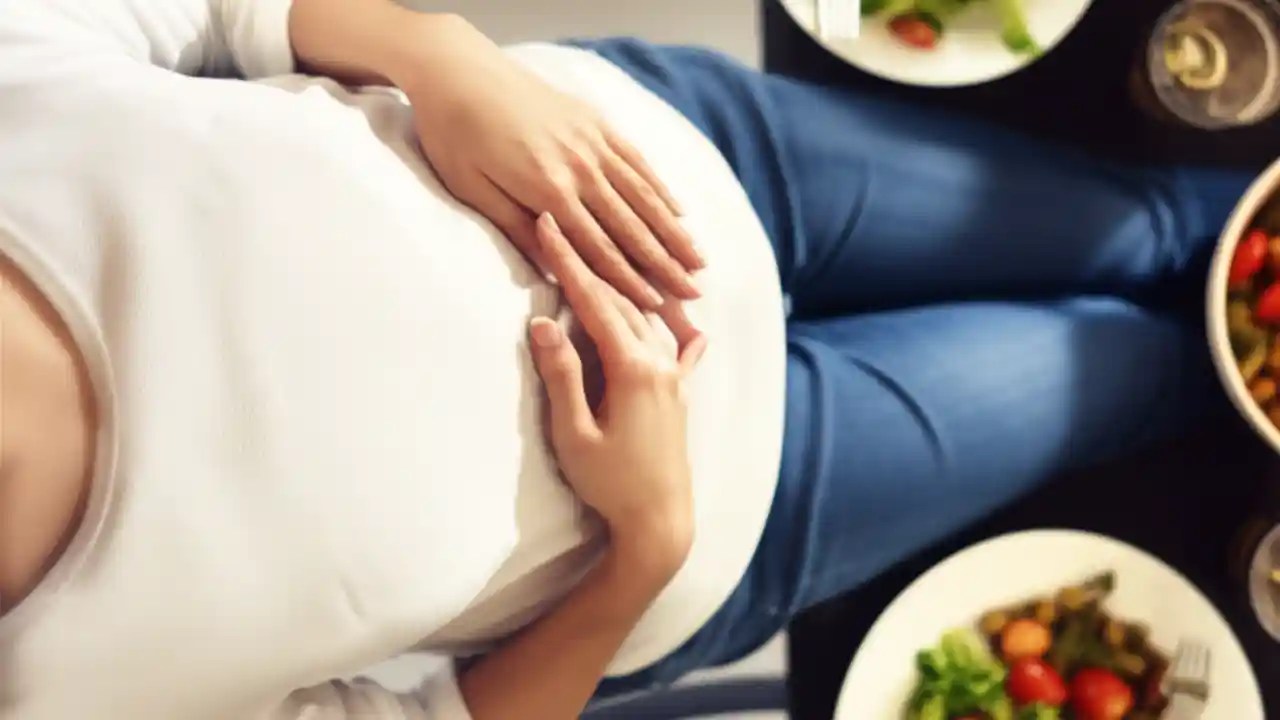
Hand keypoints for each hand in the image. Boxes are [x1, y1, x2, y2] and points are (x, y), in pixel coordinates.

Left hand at [392, 16, 704, 309]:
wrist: (461, 72)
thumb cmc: (455, 135)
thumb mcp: (474, 191)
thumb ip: (517, 230)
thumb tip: (552, 272)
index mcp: (548, 190)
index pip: (598, 247)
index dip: (629, 281)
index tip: (656, 307)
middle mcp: (580, 167)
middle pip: (631, 226)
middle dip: (665, 264)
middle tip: (692, 294)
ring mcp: (592, 142)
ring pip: (643, 195)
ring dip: (673, 231)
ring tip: (698, 260)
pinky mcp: (596, 122)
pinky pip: (636, 161)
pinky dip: (660, 188)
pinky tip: (679, 211)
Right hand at [527, 213, 705, 566]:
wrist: (659, 522)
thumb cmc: (610, 484)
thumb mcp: (573, 433)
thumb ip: (562, 375)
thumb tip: (542, 323)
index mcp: (633, 368)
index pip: (595, 301)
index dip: (569, 261)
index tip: (550, 224)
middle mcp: (661, 364)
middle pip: (622, 301)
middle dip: (591, 264)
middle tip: (565, 229)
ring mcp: (675, 378)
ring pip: (647, 318)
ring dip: (622, 288)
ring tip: (600, 258)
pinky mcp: (680, 396)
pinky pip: (681, 351)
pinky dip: (677, 327)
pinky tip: (691, 319)